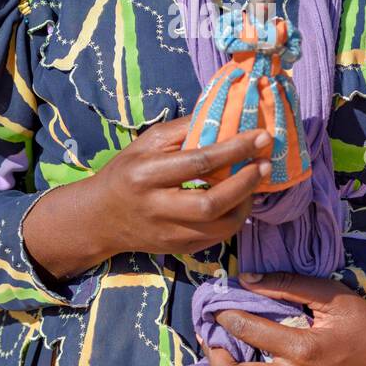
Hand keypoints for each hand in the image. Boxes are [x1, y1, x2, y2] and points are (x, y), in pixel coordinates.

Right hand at [23, 115, 273, 280]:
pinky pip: (216, 239)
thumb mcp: (147, 142)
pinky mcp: (177, 249)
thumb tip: (225, 115)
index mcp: (146, 174)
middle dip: (246, 183)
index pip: (198, 162)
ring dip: (246, 204)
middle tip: (265, 165)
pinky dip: (234, 220)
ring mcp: (167, 234)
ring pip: (219, 227)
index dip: (235, 149)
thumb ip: (185, 129)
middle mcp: (156, 207)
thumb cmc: (127, 170)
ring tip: (255, 183)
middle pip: (211, 203)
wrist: (100, 218)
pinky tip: (240, 201)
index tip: (261, 137)